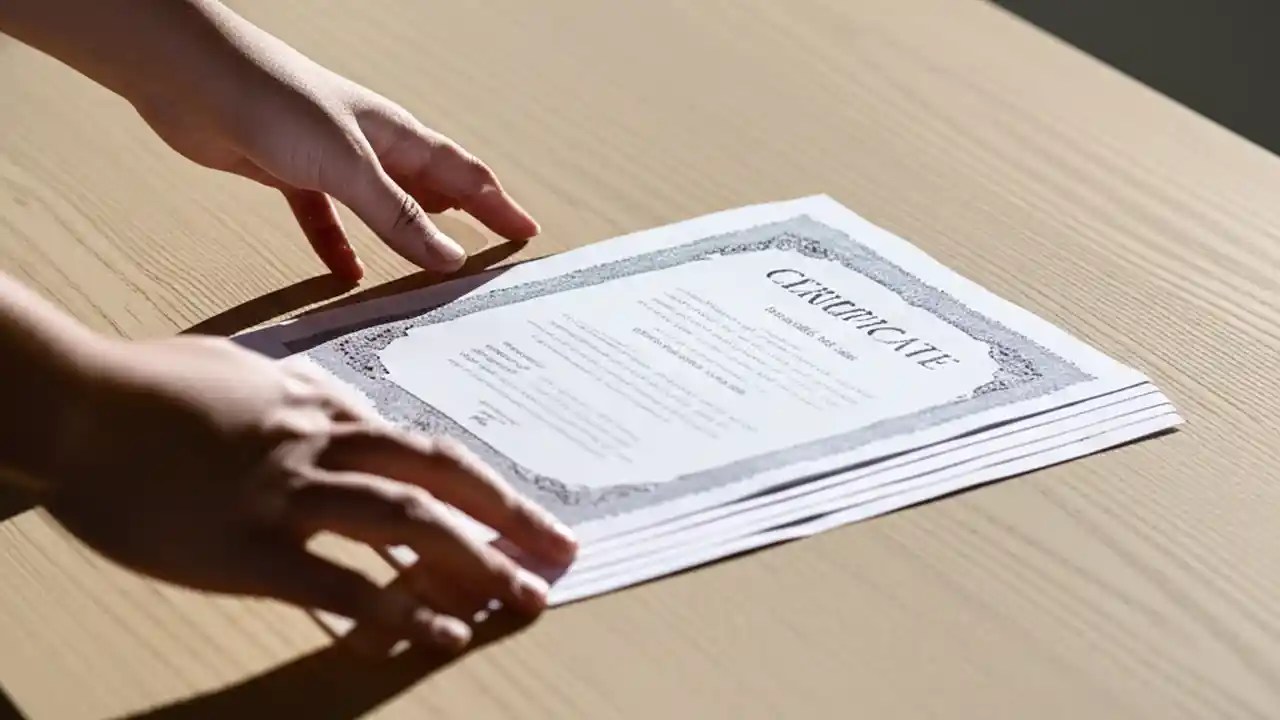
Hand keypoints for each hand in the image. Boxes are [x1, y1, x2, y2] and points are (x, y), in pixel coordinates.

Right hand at [42, 335, 576, 653]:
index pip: (424, 449)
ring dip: (474, 562)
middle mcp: (321, 444)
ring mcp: (287, 493)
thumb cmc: (154, 388)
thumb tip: (348, 417)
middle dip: (510, 516)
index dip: (482, 487)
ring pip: (406, 522)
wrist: (77, 405)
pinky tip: (438, 634)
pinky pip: (339, 583)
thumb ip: (304, 398)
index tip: (524, 516)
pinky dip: (396, 610)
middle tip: (561, 553)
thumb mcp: (246, 374)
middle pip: (439, 476)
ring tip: (522, 598)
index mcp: (323, 408)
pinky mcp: (247, 547)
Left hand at [127, 4, 538, 281]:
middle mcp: (370, 146)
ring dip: (405, 238)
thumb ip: (397, 215)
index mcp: (396, 134)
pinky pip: (324, 219)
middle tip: (489, 255)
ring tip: (429, 270)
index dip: (498, 206)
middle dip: (462, 222)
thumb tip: (449, 258)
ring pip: (381, 208)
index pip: (463, 175)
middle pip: (429, 190)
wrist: (190, 77)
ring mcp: (329, 160)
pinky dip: (339, 246)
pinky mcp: (288, 173)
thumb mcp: (347, 165)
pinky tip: (345, 274)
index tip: (526, 233)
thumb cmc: (273, 99)